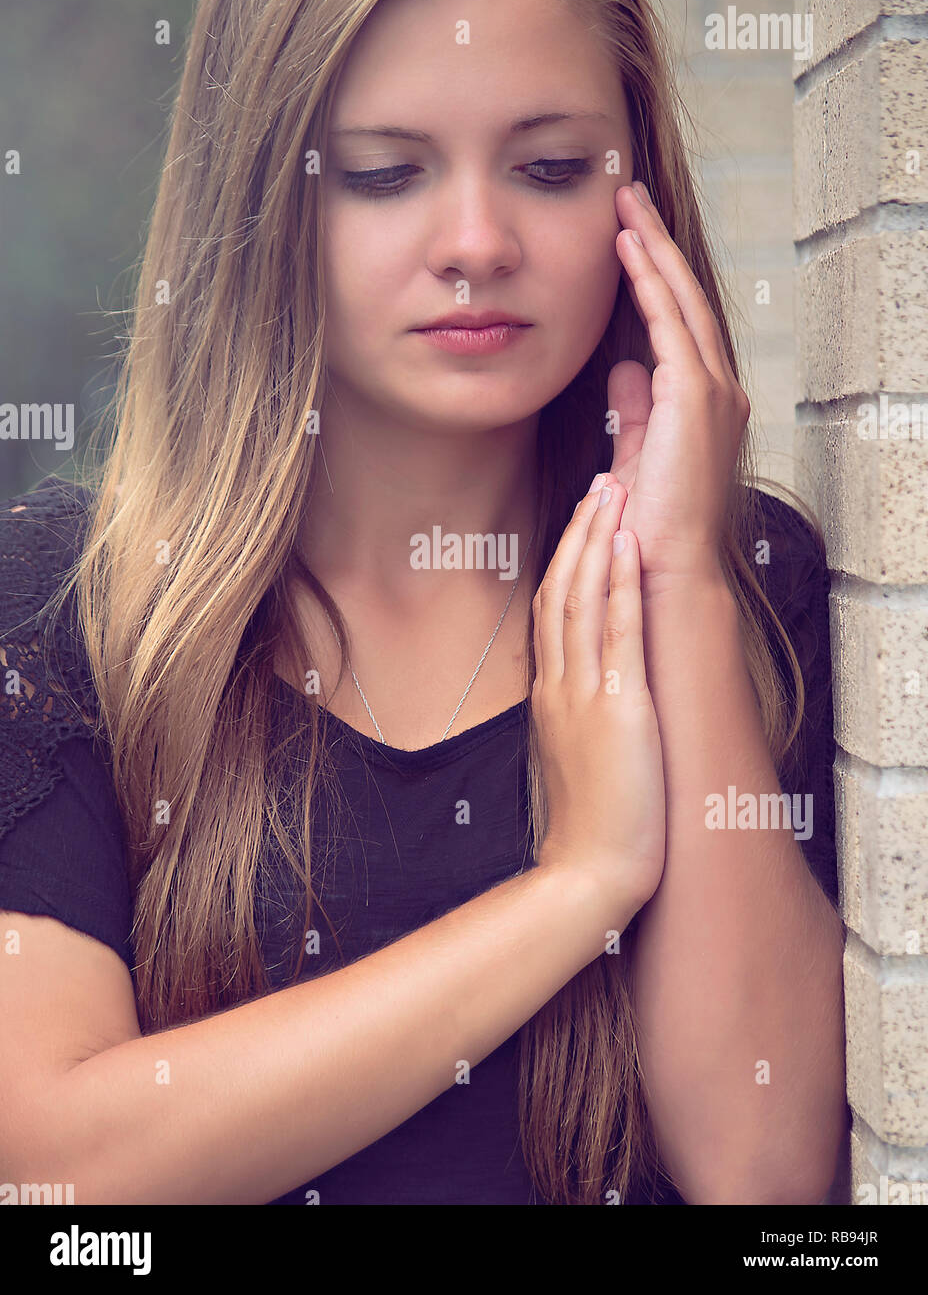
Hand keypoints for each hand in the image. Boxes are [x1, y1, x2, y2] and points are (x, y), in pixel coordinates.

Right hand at [532, 473, 665, 917]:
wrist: (588, 874)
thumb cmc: (590, 827)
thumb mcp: (572, 760)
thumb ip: (573, 719)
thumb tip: (582, 696)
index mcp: (550, 696)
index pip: (551, 611)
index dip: (566, 560)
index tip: (584, 522)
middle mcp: (560, 685)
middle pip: (560, 590)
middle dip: (580, 532)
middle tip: (600, 483)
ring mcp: (584, 694)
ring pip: (581, 598)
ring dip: (597, 540)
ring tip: (613, 491)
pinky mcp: (618, 707)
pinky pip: (615, 632)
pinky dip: (619, 583)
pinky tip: (627, 545)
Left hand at [606, 181, 750, 595]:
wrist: (665, 565)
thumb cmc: (647, 520)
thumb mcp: (634, 451)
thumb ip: (634, 407)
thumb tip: (624, 366)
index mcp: (704, 401)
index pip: (677, 321)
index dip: (654, 274)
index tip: (628, 235)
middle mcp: (719, 389)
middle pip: (685, 299)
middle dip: (656, 245)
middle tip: (627, 197)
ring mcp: (714, 391)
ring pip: (681, 301)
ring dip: (652, 250)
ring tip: (624, 205)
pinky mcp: (696, 397)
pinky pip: (670, 325)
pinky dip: (649, 284)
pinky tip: (627, 249)